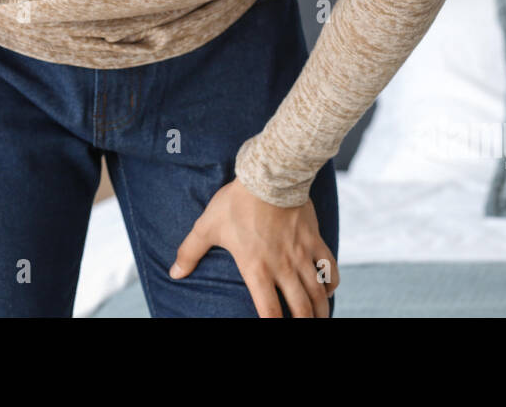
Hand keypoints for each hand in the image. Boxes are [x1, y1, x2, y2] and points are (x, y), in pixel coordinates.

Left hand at [169, 177, 338, 317]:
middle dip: (303, 323)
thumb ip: (190, 252)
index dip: (274, 327)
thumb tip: (174, 273)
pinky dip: (331, 283)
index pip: (269, 311)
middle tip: (303, 328)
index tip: (275, 329)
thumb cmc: (236, 202)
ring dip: (320, 311)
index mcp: (257, 269)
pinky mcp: (315, 240)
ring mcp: (302, 254)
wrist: (269, 176)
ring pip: (318, 292)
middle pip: (300, 308)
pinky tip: (327, 291)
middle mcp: (283, 267)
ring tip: (319, 319)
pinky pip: (330, 268)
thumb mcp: (207, 227)